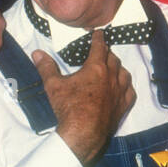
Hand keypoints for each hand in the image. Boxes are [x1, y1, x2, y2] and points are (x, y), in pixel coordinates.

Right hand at [32, 31, 135, 165]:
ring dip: (118, 67)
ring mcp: (120, 91)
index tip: (100, 33)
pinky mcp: (124, 105)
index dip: (99, 39)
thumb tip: (37, 53)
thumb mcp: (53, 85)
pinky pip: (130, 90)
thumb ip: (46, 67)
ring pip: (124, 72)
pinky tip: (124, 86)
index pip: (99, 47)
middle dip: (107, 53)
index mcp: (96, 68)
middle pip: (113, 58)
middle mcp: (111, 76)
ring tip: (113, 67)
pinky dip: (126, 85)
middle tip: (102, 51)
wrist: (83, 133)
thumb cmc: (68, 108)